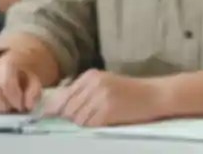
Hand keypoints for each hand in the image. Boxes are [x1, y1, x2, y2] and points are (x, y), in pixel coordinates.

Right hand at [0, 49, 44, 113]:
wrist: (6, 64)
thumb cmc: (20, 75)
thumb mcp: (33, 80)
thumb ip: (33, 91)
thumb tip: (28, 105)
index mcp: (4, 64)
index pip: (5, 83)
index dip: (14, 98)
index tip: (21, 107)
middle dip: (4, 108)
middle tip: (12, 111)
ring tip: (4, 109)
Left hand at [45, 69, 164, 126]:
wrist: (154, 94)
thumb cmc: (129, 91)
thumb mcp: (104, 83)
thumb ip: (84, 91)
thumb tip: (60, 106)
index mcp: (89, 76)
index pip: (64, 95)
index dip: (55, 108)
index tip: (48, 116)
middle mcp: (93, 84)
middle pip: (68, 107)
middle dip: (68, 118)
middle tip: (72, 122)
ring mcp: (101, 97)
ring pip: (77, 117)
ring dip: (81, 124)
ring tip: (92, 121)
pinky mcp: (109, 110)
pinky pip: (90, 124)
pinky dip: (91, 126)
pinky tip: (99, 124)